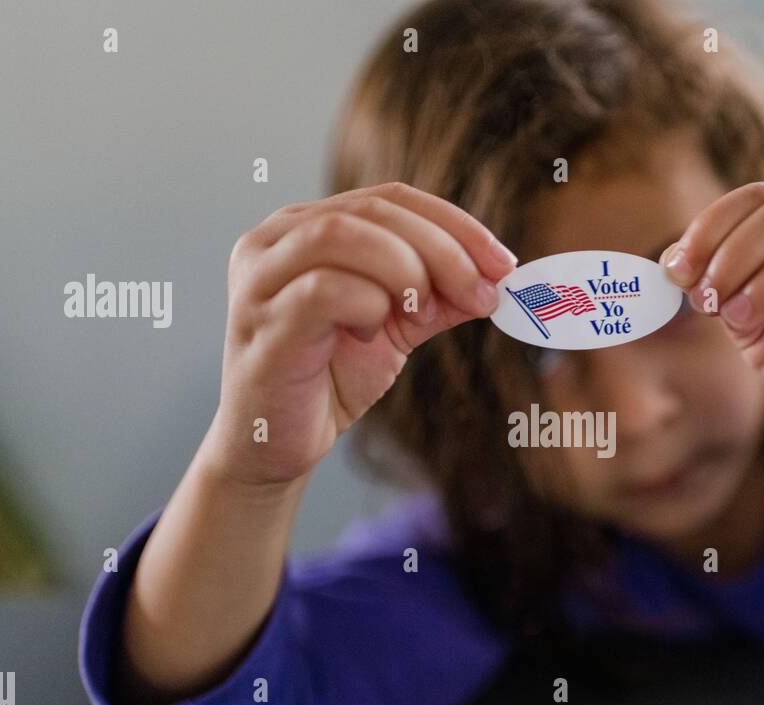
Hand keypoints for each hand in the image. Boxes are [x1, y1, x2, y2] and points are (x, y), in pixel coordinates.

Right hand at [203, 181, 516, 487]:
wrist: (274, 447)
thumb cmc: (327, 378)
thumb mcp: (396, 327)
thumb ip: (438, 296)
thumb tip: (497, 278)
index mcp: (306, 226)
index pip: (390, 199)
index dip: (455, 224)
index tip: (504, 264)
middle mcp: (274, 240)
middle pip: (373, 211)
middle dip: (442, 248)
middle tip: (480, 292)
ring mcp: (260, 279)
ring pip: (341, 235)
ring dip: (404, 269)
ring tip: (422, 312)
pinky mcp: (259, 323)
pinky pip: (321, 289)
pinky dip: (366, 304)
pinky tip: (372, 334)